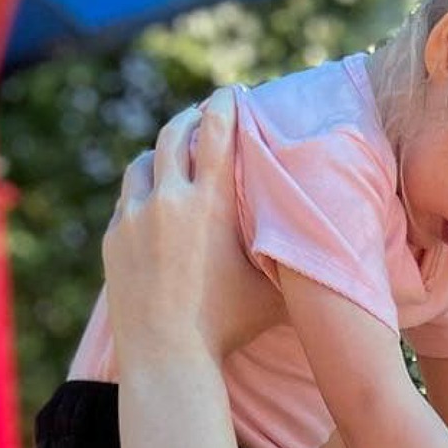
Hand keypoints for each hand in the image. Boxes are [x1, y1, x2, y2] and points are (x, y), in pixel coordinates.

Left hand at [101, 92, 270, 362]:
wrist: (167, 355)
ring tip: (171, 151)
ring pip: (143, 162)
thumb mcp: (271, 291)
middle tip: (203, 114)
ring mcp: (134, 217)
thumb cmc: (228, 327)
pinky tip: (152, 198)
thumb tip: (332, 247)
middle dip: (191, 118)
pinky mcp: (115, 238)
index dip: (225, 104)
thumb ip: (291, 257)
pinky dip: (143, 190)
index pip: (216, 130)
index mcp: (208, 202)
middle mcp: (167, 199)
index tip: (231, 93)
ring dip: (160, 151)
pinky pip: (127, 200)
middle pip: (174, 134)